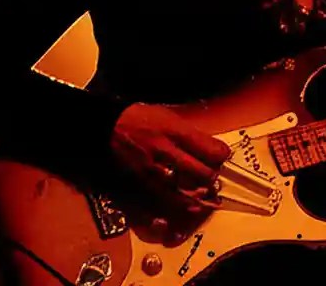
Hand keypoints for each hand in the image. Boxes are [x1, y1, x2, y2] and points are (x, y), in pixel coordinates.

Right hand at [110, 103, 231, 243]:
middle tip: (211, 176)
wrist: (104, 128)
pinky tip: (184, 206)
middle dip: (212, 177)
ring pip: (188, 196)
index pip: (214, 152)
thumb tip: (210, 149)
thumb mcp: (168, 116)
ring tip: (203, 194)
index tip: (220, 156)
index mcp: (176, 133)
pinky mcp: (141, 188)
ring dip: (199, 197)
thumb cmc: (136, 119)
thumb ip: (190, 134)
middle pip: (205, 176)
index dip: (221, 156)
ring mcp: (154, 175)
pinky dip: (176, 209)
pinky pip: (165, 206)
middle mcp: (167, 154)